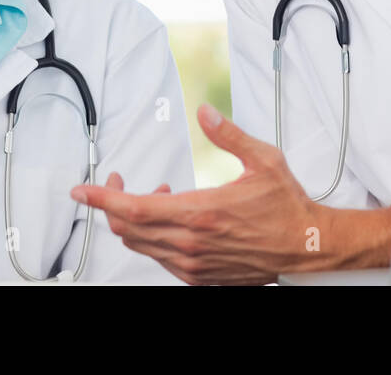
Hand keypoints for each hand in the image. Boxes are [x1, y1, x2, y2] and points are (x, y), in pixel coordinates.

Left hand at [72, 104, 331, 284]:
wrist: (306, 248)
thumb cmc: (287, 207)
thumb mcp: (263, 160)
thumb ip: (228, 135)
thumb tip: (205, 113)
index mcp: (200, 214)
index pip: (134, 208)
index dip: (102, 198)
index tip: (83, 190)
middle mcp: (191, 244)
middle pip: (129, 228)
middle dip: (113, 204)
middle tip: (117, 182)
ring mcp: (194, 264)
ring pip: (141, 245)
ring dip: (136, 219)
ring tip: (157, 193)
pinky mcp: (200, 276)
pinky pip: (160, 258)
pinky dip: (154, 236)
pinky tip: (171, 217)